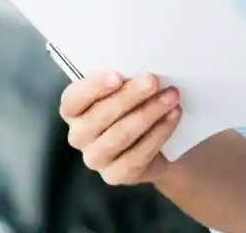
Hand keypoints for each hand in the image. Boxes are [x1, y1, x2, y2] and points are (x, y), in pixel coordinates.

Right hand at [58, 71, 181, 185]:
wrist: (156, 140)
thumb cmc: (135, 104)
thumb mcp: (125, 89)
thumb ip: (124, 79)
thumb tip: (140, 70)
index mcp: (73, 110)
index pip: (73, 99)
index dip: (93, 87)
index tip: (118, 76)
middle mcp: (78, 136)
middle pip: (100, 116)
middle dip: (130, 96)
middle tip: (154, 80)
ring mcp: (96, 158)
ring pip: (121, 135)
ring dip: (149, 113)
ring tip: (171, 97)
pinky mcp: (117, 175)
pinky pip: (138, 154)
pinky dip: (159, 132)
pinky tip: (173, 116)